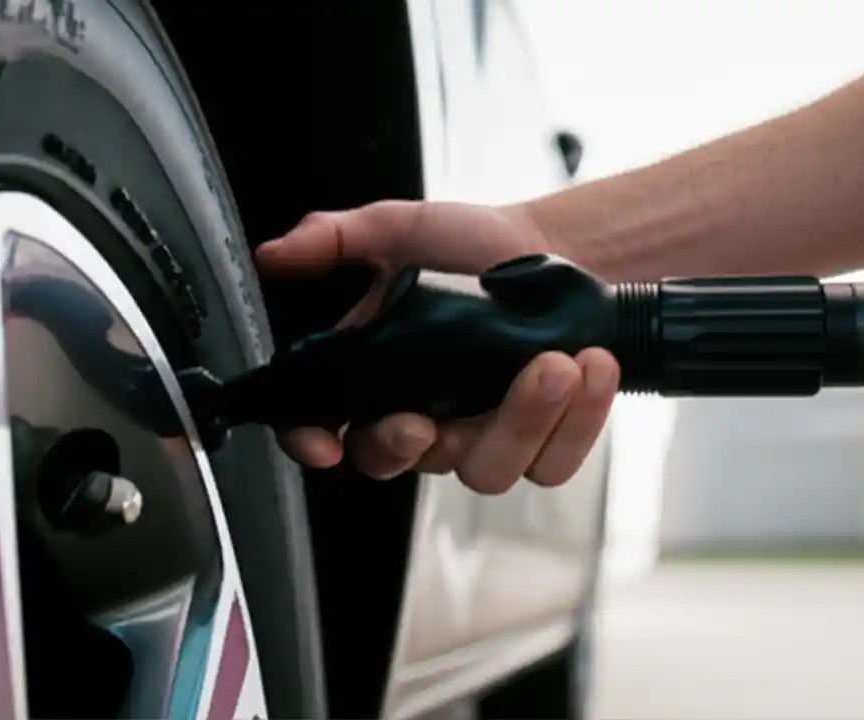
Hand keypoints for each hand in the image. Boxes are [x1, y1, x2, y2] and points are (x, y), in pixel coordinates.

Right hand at [254, 200, 619, 492]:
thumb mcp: (398, 231)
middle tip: (426, 415)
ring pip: (483, 469)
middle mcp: (422, 418)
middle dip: (405, 443)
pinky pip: (551, 462)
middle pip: (394, 461)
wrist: (557, 253)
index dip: (311, 440)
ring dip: (520, 420)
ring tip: (554, 364)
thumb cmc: (473, 249)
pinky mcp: (542, 447)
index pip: (322, 424)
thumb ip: (332, 239)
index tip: (321, 441)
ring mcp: (480, 438)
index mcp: (374, 378)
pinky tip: (590, 368)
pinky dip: (576, 420)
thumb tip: (273, 254)